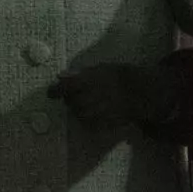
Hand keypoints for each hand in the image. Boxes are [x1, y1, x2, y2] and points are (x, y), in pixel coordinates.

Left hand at [49, 61, 165, 129]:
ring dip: (76, 109)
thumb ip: (80, 73)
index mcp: (90, 81)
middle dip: (69, 99)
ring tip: (84, 103)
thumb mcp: (101, 68)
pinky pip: (88, 123)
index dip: (55, 91)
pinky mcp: (104, 123)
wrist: (142, 92)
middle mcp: (91, 98)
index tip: (50, 93)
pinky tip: (92, 112)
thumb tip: (60, 77)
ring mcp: (97, 112)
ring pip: (78, 114)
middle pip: (70, 102)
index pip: (65, 88)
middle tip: (72, 95)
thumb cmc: (121, 75)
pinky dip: (86, 118)